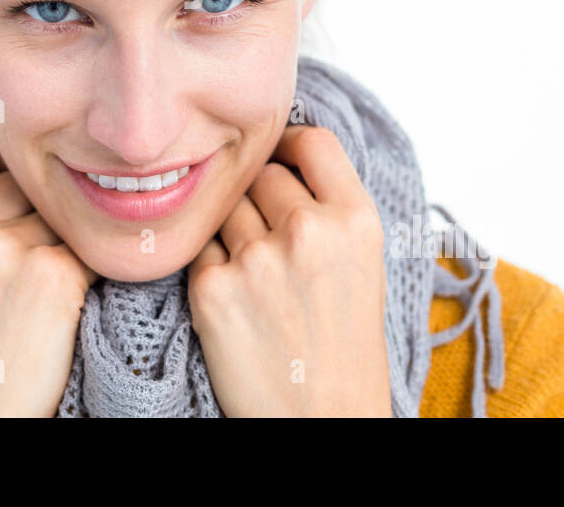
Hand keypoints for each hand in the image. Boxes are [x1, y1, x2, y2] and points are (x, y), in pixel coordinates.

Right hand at [0, 120, 97, 416]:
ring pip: (62, 213)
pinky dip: (91, 270)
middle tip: (22, 266)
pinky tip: (67, 303)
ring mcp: (2, 250)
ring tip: (39, 291)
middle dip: (34, 212)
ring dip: (64, 243)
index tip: (9, 191)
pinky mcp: (50, 276)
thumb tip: (7, 147)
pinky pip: (91, 247)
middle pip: (26, 177)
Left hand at [186, 125, 390, 416]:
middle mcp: (308, 231)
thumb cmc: (346, 348)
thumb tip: (281, 152)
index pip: (311, 140)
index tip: (278, 157)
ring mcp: (256, 259)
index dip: (288, 143)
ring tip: (258, 282)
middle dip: (258, 200)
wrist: (324, 422)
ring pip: (224, 209)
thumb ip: (329, 207)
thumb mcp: (364, 264)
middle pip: (260, 174)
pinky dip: (210, 270)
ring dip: (231, 233)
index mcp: (356, 219)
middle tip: (272, 247)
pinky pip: (199, 250)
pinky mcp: (212, 290)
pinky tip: (238, 304)